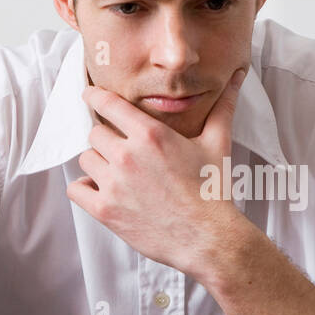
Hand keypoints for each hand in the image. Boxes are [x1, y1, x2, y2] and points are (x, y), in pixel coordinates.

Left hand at [68, 67, 248, 279]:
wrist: (209, 238)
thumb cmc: (213, 191)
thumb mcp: (218, 144)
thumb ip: (223, 106)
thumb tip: (238, 77)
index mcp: (151, 134)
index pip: (108, 104)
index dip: (96, 97)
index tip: (90, 95)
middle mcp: (127, 155)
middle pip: (95, 133)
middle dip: (107, 139)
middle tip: (122, 151)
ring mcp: (114, 184)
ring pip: (85, 159)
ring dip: (97, 164)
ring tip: (117, 173)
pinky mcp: (105, 210)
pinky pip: (76, 190)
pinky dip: (84, 189)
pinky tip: (101, 190)